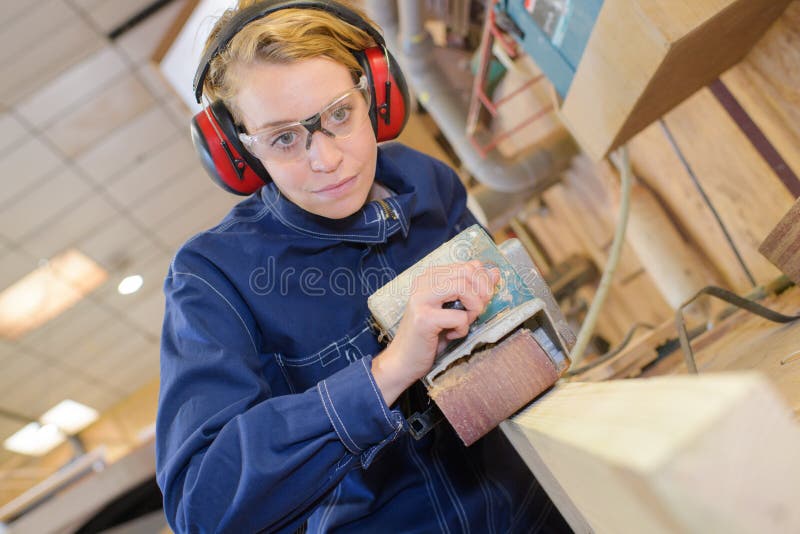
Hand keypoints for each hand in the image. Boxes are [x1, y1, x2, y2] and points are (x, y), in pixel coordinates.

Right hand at [371, 260, 499, 404]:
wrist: (404, 360)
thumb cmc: (430, 335)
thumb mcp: (455, 308)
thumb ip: (473, 289)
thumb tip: (494, 273)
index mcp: (429, 276)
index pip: (467, 266)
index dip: (483, 283)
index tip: (481, 301)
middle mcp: (422, 282)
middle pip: (467, 273)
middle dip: (481, 294)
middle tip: (475, 312)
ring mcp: (421, 299)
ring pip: (463, 288)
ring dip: (473, 308)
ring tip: (464, 322)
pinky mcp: (424, 318)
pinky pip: (459, 317)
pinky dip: (462, 329)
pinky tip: (450, 335)